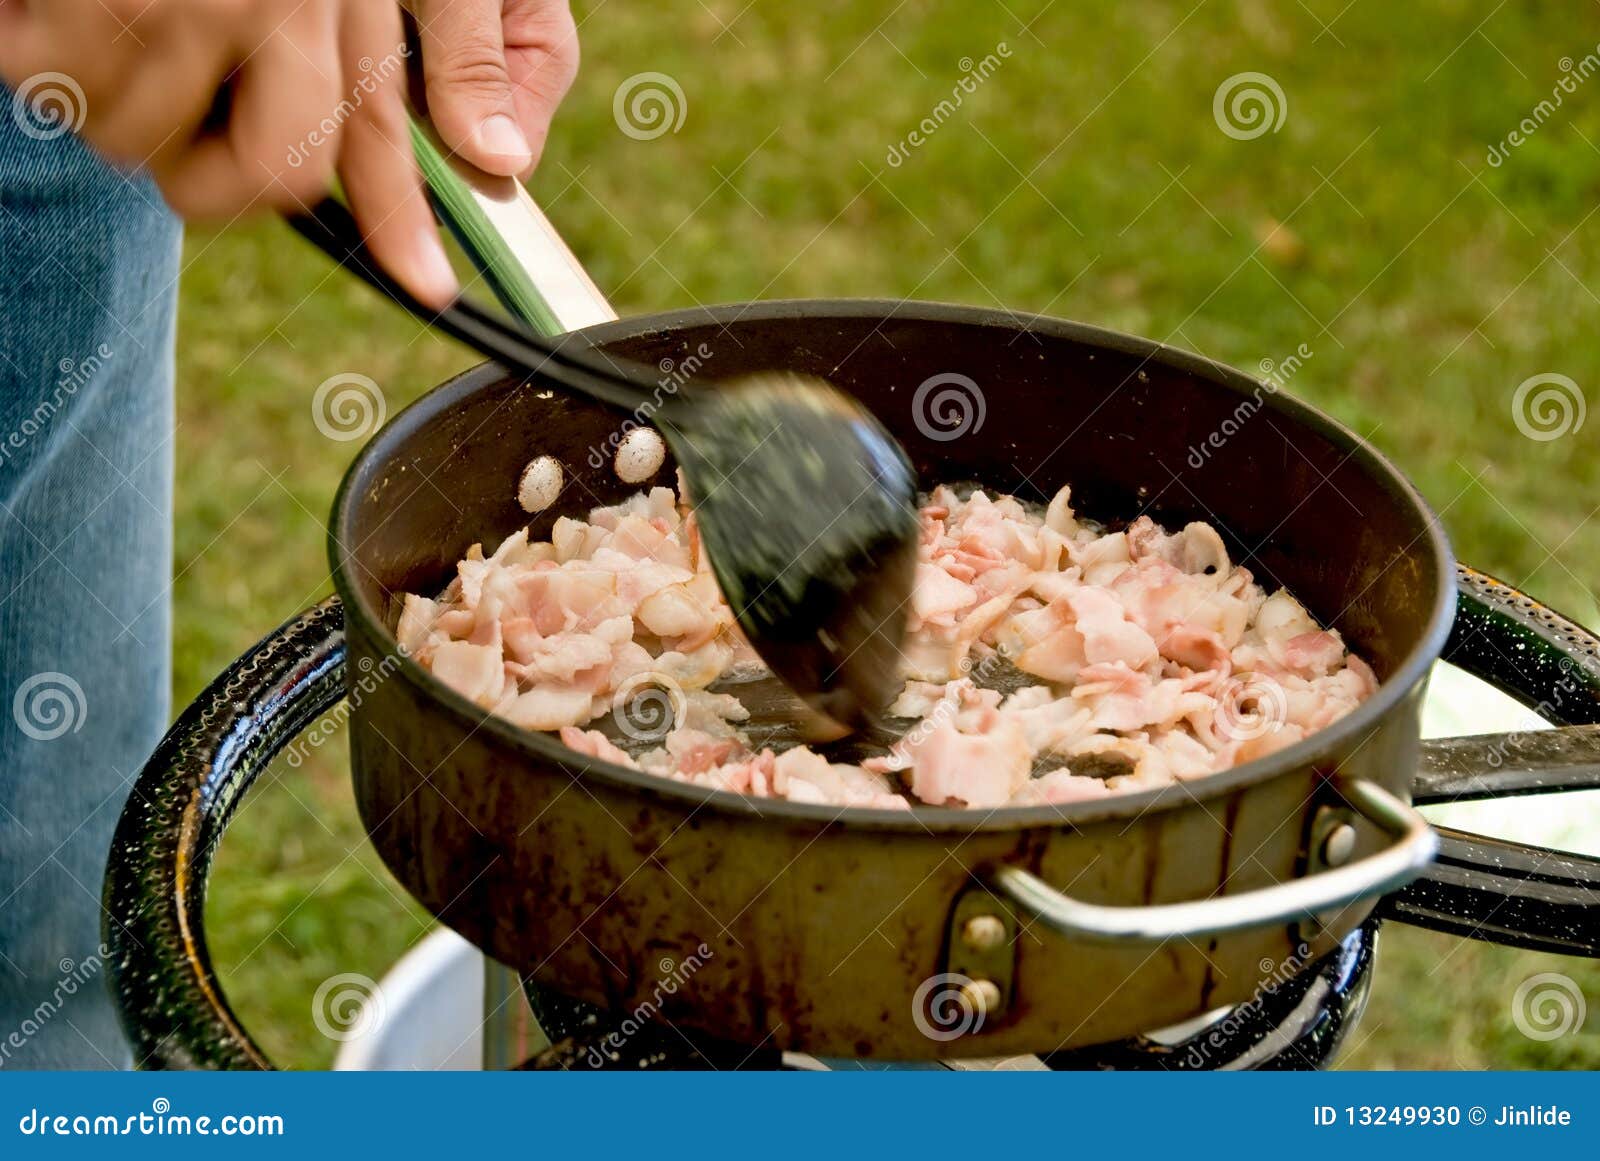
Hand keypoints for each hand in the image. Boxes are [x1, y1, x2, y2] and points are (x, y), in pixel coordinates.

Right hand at [0, 0, 578, 306]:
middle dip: (219, 185)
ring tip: (100, 38)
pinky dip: (37, 62)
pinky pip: (62, 84)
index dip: (404, 218)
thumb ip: (431, 48)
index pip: (383, 130)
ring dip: (115, 115)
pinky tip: (42, 18)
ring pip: (153, 142)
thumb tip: (498, 150)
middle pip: (276, 172)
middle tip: (178, 143)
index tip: (430, 286)